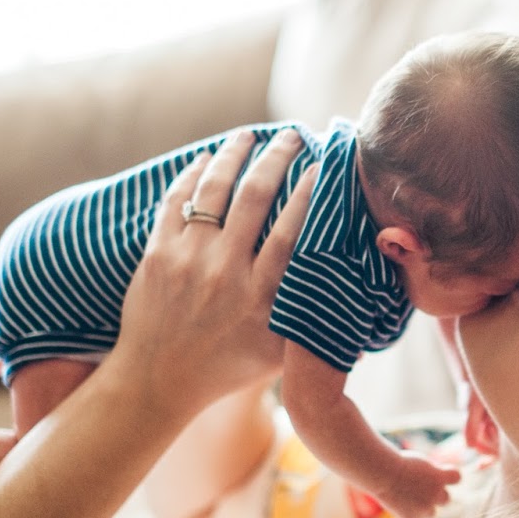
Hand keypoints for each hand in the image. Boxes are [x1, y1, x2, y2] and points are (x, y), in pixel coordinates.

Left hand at [112, 128, 315, 419]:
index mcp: (261, 296)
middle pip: (253, 196)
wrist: (157, 383)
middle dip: (276, 157)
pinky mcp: (156, 255)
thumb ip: (315, 321)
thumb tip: (362, 306)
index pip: (291, 230)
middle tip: (293, 135)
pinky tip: (207, 159)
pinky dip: (193, 174)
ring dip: (233, 154)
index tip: (324, 165)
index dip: (309, 191)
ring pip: (212, 190)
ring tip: (250, 134)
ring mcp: (186, 260)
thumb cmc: (229, 368)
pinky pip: (175, 201)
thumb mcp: (282, 352)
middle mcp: (224, 272)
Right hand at [377, 452, 460, 517]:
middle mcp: (436, 494)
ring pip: (430, 513)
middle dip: (434, 494)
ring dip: (422, 507)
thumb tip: (436, 484)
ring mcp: (424, 508)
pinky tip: (401, 508)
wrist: (383, 473)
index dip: (448, 475)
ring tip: (406, 495)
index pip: (456, 477)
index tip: (436, 471)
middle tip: (417, 485)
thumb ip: (432, 474)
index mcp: (441, 477)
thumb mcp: (419, 462)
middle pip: (445, 499)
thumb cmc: (398, 463)